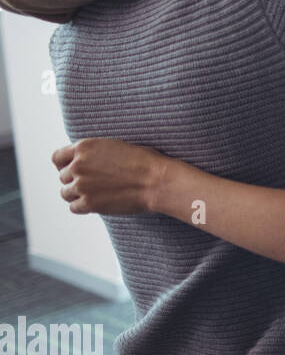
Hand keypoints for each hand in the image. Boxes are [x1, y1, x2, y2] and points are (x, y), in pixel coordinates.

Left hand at [52, 139, 170, 215]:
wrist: (157, 181)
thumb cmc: (145, 162)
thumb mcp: (115, 146)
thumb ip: (94, 153)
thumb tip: (85, 162)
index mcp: (84, 147)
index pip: (58, 158)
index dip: (64, 164)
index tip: (73, 170)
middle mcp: (78, 165)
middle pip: (63, 176)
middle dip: (75, 180)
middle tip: (92, 184)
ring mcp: (82, 185)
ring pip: (65, 193)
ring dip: (76, 194)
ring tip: (93, 194)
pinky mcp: (89, 203)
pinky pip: (74, 207)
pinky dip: (83, 207)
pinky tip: (95, 204)